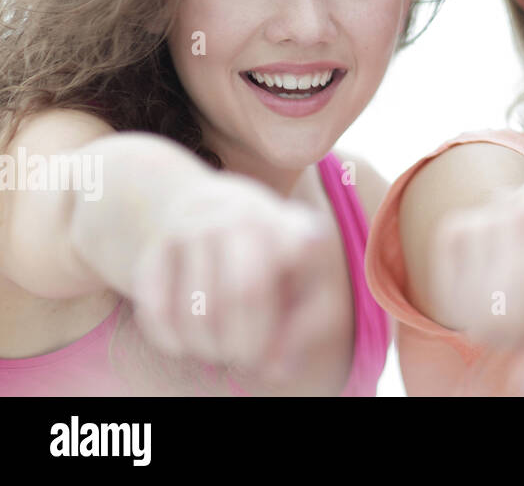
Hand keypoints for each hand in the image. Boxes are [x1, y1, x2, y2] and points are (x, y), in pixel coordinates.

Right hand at [129, 171, 335, 383]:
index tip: (275, 354)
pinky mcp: (156, 245)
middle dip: (243, 344)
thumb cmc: (278, 263)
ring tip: (218, 350)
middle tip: (244, 359)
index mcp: (294, 226)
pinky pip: (156, 308)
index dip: (283, 331)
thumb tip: (275, 370)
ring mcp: (197, 226)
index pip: (301, 280)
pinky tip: (184, 344)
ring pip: (198, 308)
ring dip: (206, 347)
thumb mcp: (310, 282)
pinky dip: (169, 340)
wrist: (218, 208)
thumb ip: (309, 325)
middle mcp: (245, 217)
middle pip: (243, 292)